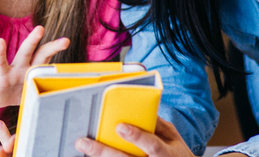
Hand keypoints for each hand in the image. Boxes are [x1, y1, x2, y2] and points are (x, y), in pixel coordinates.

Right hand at [0, 25, 69, 107]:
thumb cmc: (15, 92)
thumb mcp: (31, 94)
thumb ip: (43, 94)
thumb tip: (63, 101)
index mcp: (35, 72)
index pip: (50, 62)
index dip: (60, 58)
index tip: (71, 51)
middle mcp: (27, 67)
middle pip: (42, 54)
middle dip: (53, 47)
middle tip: (66, 41)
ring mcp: (14, 70)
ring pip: (25, 53)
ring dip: (33, 41)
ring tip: (40, 29)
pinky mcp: (2, 76)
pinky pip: (1, 64)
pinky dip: (0, 53)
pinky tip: (0, 42)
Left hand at [74, 117, 194, 156]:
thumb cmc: (176, 153)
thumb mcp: (172, 137)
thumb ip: (156, 123)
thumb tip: (137, 107)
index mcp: (167, 154)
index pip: (152, 145)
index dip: (136, 136)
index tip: (120, 126)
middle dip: (103, 151)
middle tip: (83, 142)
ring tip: (82, 147)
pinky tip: (88, 155)